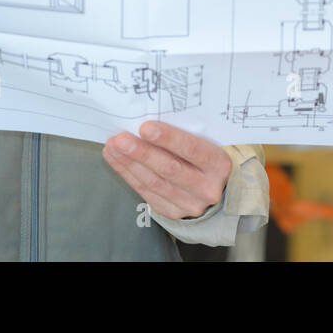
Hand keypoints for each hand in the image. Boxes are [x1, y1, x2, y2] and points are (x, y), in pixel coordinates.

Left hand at [102, 121, 231, 219]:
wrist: (219, 188)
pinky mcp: (173, 212)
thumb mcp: (209, 142)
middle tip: (120, 139)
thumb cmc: (208, 156)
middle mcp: (207, 187)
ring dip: (129, 163)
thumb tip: (150, 119)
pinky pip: (146, 193)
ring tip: (112, 146)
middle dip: (142, 153)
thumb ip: (188, 133)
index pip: (192, 150)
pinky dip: (129, 174)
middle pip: (170, 169)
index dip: (168, 139)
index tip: (145, 127)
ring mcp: (190, 203)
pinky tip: (116, 160)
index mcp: (219, 164)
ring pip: (154, 183)